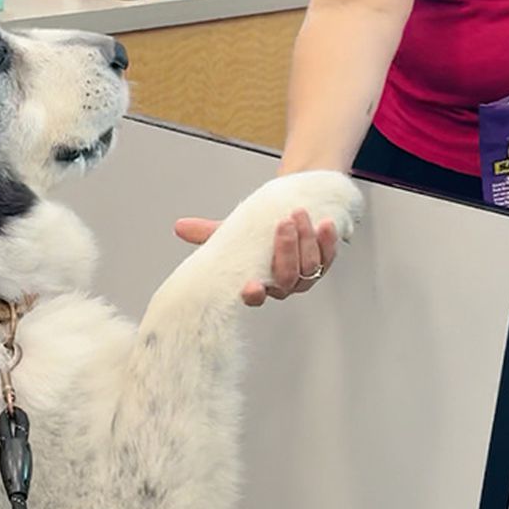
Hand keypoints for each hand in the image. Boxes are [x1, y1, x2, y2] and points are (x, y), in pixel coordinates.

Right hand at [174, 208, 340, 305]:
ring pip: (309, 266)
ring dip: (305, 240)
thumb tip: (180, 227)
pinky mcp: (325, 262)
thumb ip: (209, 233)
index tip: (251, 287)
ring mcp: (306, 275)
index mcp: (260, 284)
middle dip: (286, 251)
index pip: (256, 298)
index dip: (255, 295)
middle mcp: (284, 285)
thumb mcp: (234, 231)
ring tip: (297, 214)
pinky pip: (328, 256)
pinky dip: (327, 240)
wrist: (290, 210)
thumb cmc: (261, 229)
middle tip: (282, 225)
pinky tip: (323, 224)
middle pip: (288, 278)